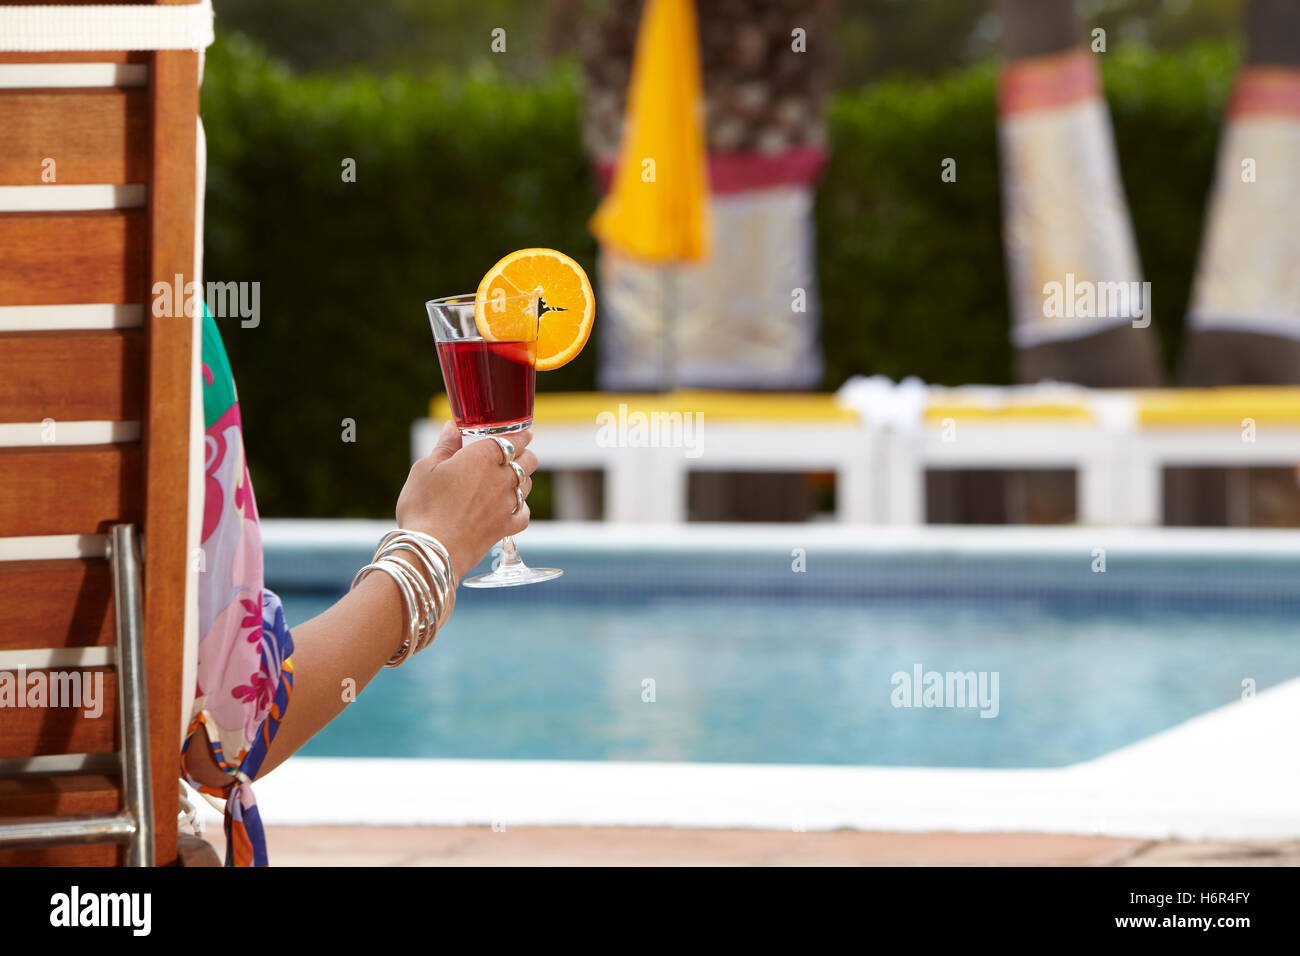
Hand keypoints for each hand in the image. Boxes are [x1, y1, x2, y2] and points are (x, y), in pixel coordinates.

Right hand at [395, 421, 537, 580]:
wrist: (432, 551)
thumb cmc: (423, 508)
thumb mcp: (424, 469)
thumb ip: (444, 447)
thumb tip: (453, 428)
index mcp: (482, 457)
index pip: (513, 439)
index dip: (521, 435)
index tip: (524, 433)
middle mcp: (501, 478)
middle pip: (528, 460)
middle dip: (524, 454)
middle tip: (516, 454)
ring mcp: (507, 504)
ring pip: (527, 485)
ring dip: (521, 479)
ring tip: (510, 479)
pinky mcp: (506, 528)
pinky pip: (524, 513)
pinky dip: (520, 507)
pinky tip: (511, 507)